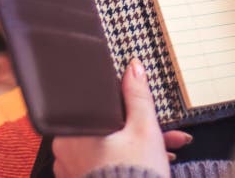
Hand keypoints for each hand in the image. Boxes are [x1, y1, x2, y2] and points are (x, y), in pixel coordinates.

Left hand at [52, 59, 192, 176]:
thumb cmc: (134, 176)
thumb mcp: (143, 128)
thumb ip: (137, 95)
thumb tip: (133, 67)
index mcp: (74, 132)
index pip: (103, 107)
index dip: (131, 107)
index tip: (147, 111)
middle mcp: (66, 151)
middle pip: (109, 128)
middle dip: (141, 128)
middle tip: (166, 134)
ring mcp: (73, 170)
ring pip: (110, 146)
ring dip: (138, 145)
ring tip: (167, 149)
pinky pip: (105, 164)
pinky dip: (125, 160)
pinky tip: (148, 161)